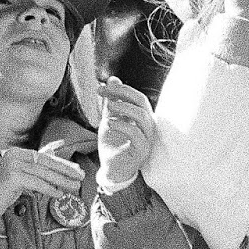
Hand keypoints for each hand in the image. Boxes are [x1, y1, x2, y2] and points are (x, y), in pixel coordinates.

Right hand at [0, 146, 84, 220]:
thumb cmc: (0, 192)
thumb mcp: (18, 178)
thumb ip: (33, 172)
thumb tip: (54, 171)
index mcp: (16, 152)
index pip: (44, 157)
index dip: (61, 164)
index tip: (76, 170)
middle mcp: (14, 155)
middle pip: (46, 162)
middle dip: (65, 170)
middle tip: (81, 176)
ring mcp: (13, 164)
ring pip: (43, 173)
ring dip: (61, 180)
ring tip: (74, 187)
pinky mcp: (12, 176)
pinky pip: (36, 183)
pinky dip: (49, 188)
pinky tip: (59, 194)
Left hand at [96, 76, 155, 193]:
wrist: (111, 169)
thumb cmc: (113, 144)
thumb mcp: (110, 118)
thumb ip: (112, 101)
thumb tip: (113, 79)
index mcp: (143, 117)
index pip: (137, 96)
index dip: (120, 88)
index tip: (100, 87)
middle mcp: (149, 127)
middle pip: (142, 102)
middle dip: (121, 93)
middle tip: (102, 92)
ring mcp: (147, 139)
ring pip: (142, 116)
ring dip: (122, 108)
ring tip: (108, 108)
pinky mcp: (142, 152)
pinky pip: (136, 134)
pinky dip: (122, 125)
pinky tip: (109, 123)